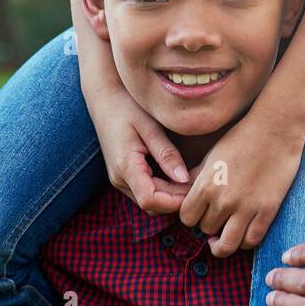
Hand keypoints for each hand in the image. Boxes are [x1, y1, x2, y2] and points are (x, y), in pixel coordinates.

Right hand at [86, 81, 192, 215]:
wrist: (103, 100)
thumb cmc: (127, 108)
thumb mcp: (150, 127)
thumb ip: (166, 153)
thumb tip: (184, 179)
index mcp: (125, 166)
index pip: (150, 199)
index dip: (175, 200)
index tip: (196, 187)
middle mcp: (120, 179)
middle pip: (152, 204)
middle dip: (177, 199)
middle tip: (200, 180)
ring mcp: (120, 179)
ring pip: (149, 202)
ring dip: (170, 196)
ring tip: (191, 177)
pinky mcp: (123, 177)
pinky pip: (145, 192)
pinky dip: (163, 190)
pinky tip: (177, 175)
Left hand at [178, 109, 304, 257]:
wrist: (275, 129)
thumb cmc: (242, 137)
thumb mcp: (212, 156)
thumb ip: (198, 178)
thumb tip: (185, 194)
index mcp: (205, 185)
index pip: (186, 218)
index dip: (192, 216)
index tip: (200, 211)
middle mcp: (223, 200)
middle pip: (206, 229)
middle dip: (209, 225)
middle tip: (217, 217)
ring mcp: (246, 208)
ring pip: (226, 245)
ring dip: (223, 242)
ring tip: (225, 235)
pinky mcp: (267, 211)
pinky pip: (251, 241)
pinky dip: (245, 242)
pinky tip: (244, 233)